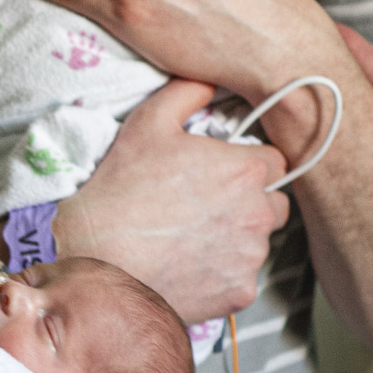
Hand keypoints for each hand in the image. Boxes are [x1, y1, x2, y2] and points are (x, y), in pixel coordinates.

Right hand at [56, 79, 287, 322]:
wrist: (97, 255)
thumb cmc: (120, 188)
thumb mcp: (147, 123)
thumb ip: (187, 93)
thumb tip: (209, 81)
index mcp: (246, 170)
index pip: (274, 162)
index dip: (246, 165)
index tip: (220, 173)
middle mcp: (259, 213)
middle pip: (275, 204)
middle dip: (249, 203)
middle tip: (204, 206)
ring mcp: (251, 256)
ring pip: (258, 243)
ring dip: (235, 239)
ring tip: (188, 237)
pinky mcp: (240, 292)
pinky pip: (241, 278)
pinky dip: (220, 274)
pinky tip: (186, 265)